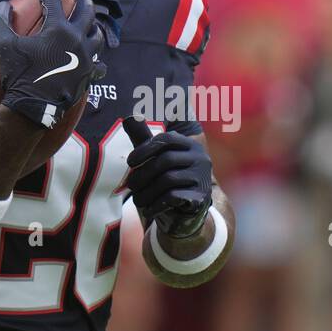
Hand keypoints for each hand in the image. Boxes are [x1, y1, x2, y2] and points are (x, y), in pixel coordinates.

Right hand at [0, 0, 105, 127]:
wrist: (34, 106)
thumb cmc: (20, 74)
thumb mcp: (6, 46)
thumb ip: (3, 22)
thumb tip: (2, 5)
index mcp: (58, 29)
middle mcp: (77, 40)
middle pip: (87, 12)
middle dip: (82, 1)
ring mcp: (86, 58)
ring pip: (98, 36)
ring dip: (93, 27)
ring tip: (89, 25)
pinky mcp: (89, 75)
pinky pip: (99, 64)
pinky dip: (97, 59)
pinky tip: (93, 58)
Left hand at [122, 118, 212, 237]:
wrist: (185, 213)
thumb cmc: (167, 181)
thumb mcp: (156, 159)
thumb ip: (144, 139)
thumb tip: (128, 117)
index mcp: (189, 145)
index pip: (167, 139)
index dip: (146, 148)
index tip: (130, 162)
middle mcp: (200, 158)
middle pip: (165, 161)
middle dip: (143, 174)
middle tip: (130, 186)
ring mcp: (203, 178)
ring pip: (168, 180)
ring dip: (147, 192)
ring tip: (137, 201)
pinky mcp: (201, 197)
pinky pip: (173, 197)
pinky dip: (157, 204)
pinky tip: (149, 210)